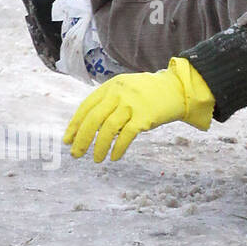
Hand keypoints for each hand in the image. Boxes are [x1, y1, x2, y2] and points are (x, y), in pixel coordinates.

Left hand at [63, 57, 215, 161]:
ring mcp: (133, 104)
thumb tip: (88, 130)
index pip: (86, 107)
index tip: (68, 140)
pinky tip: (114, 157)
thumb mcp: (126, 90)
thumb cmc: (150, 93)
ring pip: (107, 129)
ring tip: (96, 159)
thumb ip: (109, 103)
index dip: (74, 125)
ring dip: (99, 146)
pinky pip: (126, 135)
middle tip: (76, 154)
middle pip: (93, 119)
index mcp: (112, 86)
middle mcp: (120, 93)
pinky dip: (118, 148)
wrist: (179, 89)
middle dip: (82, 139)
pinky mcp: (145, 116)